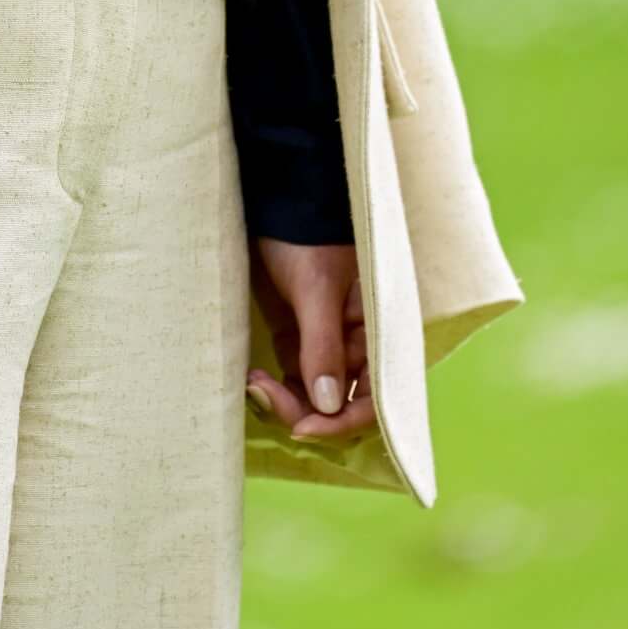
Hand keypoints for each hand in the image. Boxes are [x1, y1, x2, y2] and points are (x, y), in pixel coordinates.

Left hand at [246, 236, 377, 443]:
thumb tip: (328, 406)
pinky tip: (252, 379)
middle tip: (261, 395)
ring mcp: (326, 342)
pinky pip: (292, 378)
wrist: (280, 201)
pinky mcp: (299, 337)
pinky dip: (274, 386)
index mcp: (376, 332)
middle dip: (303, 411)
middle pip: (338, 403)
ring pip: (311, 395)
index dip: (342, 421)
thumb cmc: (307, 236)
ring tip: (252, 384)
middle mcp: (356, 344)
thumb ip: (323, 347)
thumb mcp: (316, 289)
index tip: (303, 427)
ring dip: (283, 400)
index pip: (373, 396)